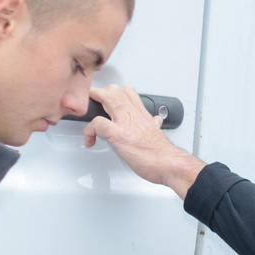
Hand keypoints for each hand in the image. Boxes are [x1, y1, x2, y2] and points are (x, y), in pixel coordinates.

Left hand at [84, 84, 205, 197]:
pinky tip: (90, 138)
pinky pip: (97, 124)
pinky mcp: (118, 135)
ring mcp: (125, 123)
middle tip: (91, 99)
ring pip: (106, 98)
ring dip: (93, 101)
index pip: (128, 92)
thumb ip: (154, 124)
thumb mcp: (159, 132)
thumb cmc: (163, 153)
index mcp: (142, 114)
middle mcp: (134, 115)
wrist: (168, 163)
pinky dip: (89, 130)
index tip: (108, 96)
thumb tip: (155, 121)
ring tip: (86, 110)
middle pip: (115, 90)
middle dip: (100, 91)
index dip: (115, 91)